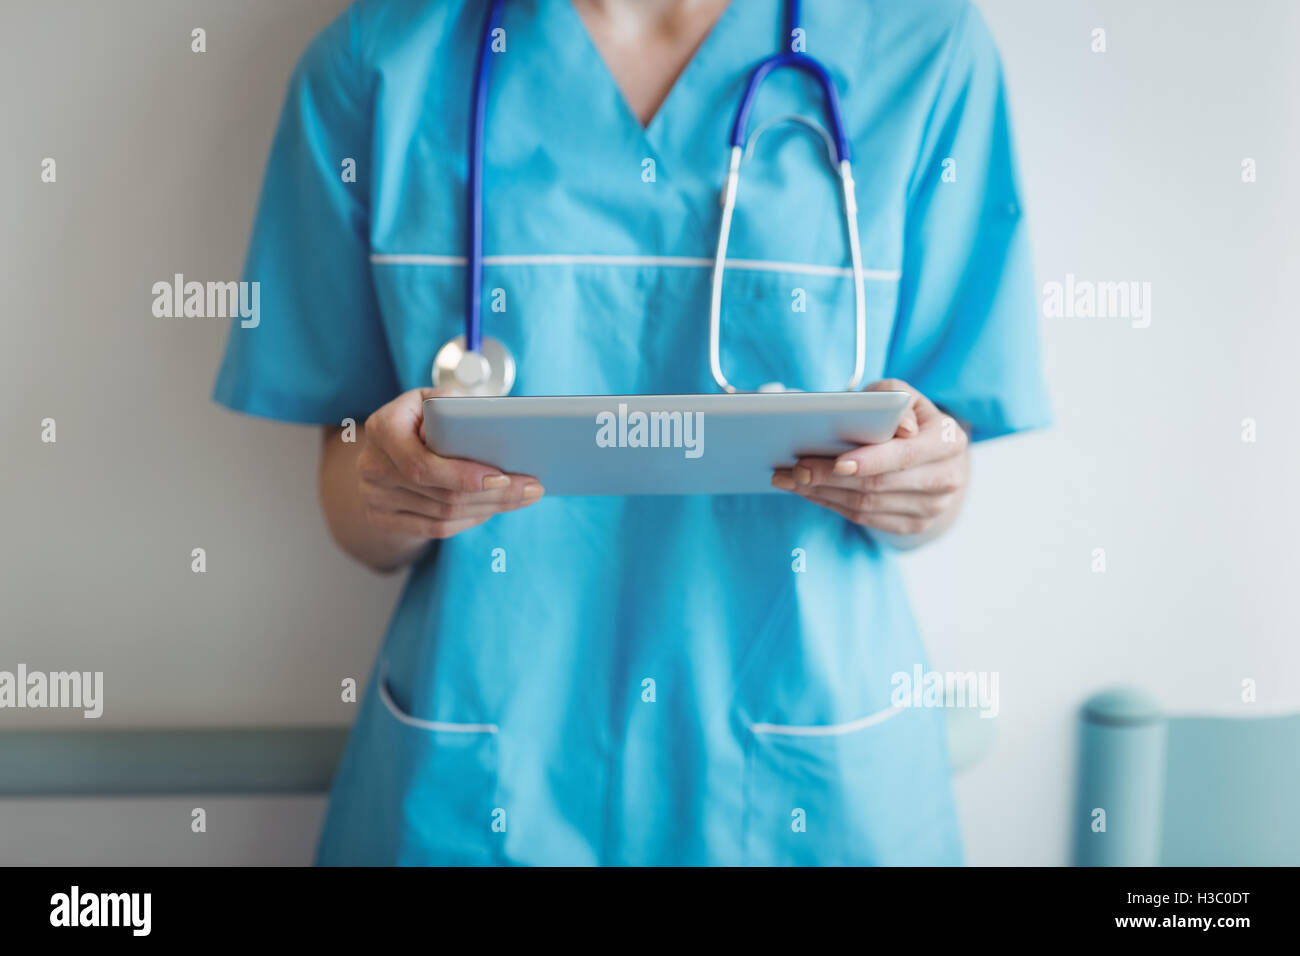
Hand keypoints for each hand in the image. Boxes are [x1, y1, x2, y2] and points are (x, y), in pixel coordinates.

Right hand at [357, 387, 542, 539]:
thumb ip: (456, 406)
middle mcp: (373, 466)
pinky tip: (494, 508)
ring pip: (443, 515)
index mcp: (383, 428)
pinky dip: (471, 519)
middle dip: (494, 494)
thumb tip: (498, 423)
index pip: (421, 464)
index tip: (502, 477)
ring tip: (523, 496)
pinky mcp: (383, 519)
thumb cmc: (419, 417)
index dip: (462, 476)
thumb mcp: (433, 399)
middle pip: (441, 494)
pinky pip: (435, 529)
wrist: (384, 447)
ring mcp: (375, 498)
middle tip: (532, 488)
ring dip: (490, 508)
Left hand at [770, 380, 968, 535]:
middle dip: (830, 478)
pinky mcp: (913, 525)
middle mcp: (946, 478)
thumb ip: (894, 398)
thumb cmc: (910, 418)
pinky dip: (831, 504)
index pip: (905, 455)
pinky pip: (864, 519)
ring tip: (790, 480)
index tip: (837, 462)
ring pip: (866, 506)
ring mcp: (932, 507)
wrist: (935, 455)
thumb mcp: (904, 397)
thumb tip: (900, 426)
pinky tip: (808, 492)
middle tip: (795, 469)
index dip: (870, 461)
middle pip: (878, 485)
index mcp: (948, 441)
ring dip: (822, 493)